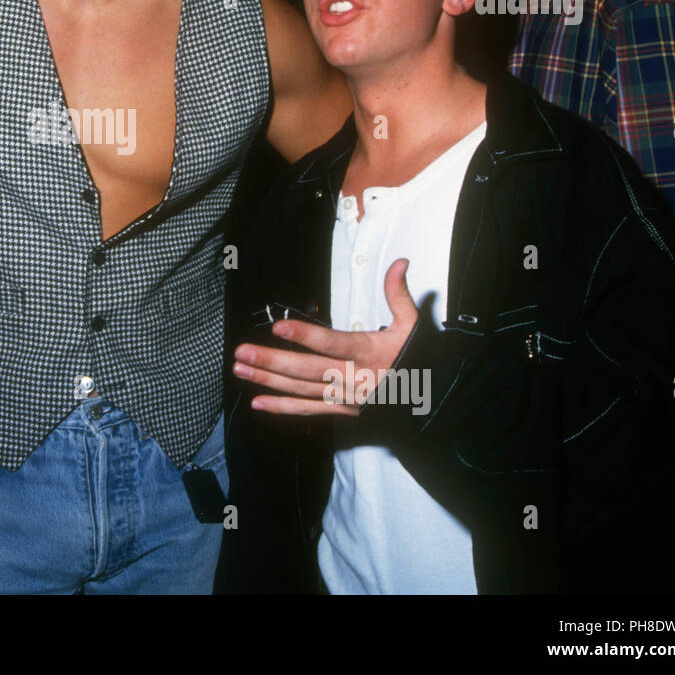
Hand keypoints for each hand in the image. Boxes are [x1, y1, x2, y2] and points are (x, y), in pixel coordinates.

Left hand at [232, 258, 417, 415]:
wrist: (433, 401)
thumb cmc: (419, 360)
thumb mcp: (412, 325)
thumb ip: (398, 294)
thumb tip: (398, 263)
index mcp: (368, 353)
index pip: (332, 343)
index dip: (305, 335)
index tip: (279, 326)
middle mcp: (352, 378)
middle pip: (307, 370)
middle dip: (272, 361)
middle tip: (242, 353)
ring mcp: (345, 397)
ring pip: (301, 390)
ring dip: (268, 381)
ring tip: (241, 370)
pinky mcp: (342, 411)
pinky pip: (308, 410)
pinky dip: (282, 408)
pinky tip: (259, 403)